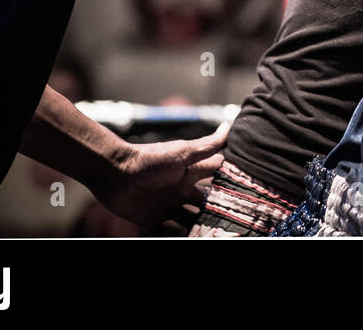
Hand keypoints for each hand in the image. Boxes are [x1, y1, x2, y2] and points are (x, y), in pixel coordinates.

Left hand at [90, 123, 228, 234]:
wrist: (115, 173)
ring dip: (199, 227)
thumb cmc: (151, 159)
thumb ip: (208, 145)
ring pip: (190, 221)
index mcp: (191, 173)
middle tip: (230, 221)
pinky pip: (170, 232)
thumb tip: (229, 127)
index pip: (215, 179)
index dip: (229, 186)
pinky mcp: (154, 221)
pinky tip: (186, 235)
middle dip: (216, 212)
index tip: (247, 194)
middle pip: (205, 204)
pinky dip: (178, 234)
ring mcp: (168, 206)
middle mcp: (182, 190)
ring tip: (211, 233)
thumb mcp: (184, 152)